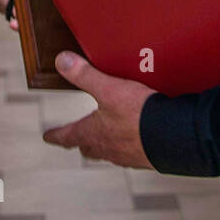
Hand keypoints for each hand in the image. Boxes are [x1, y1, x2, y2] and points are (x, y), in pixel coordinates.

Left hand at [41, 52, 154, 167]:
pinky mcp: (146, 159)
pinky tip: (138, 141)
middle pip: (88, 148)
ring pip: (110, 153)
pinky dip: (130, 147)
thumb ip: (85, 75)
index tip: (47, 136)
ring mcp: (127, 156)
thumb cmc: (137, 114)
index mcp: (93, 132)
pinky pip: (132, 154)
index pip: (67, 135)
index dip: (56, 134)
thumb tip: (61, 61)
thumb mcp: (109, 89)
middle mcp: (107, 148)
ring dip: (106, 146)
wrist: (172, 137)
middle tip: (76, 141)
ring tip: (108, 139)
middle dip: (81, 142)